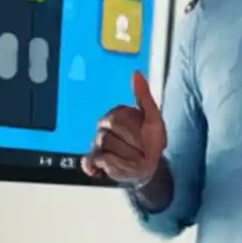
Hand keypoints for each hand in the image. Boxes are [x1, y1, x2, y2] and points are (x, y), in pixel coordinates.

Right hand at [81, 71, 165, 186]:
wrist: (151, 163)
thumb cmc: (151, 140)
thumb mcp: (153, 117)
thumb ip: (143, 95)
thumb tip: (136, 73)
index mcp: (116, 113)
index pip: (119, 121)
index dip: (136, 134)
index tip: (146, 138)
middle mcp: (103, 126)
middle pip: (109, 137)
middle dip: (130, 148)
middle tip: (141, 151)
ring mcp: (97, 143)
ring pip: (103, 151)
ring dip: (123, 159)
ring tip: (132, 159)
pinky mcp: (93, 160)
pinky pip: (88, 162)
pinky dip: (93, 166)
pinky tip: (101, 169)